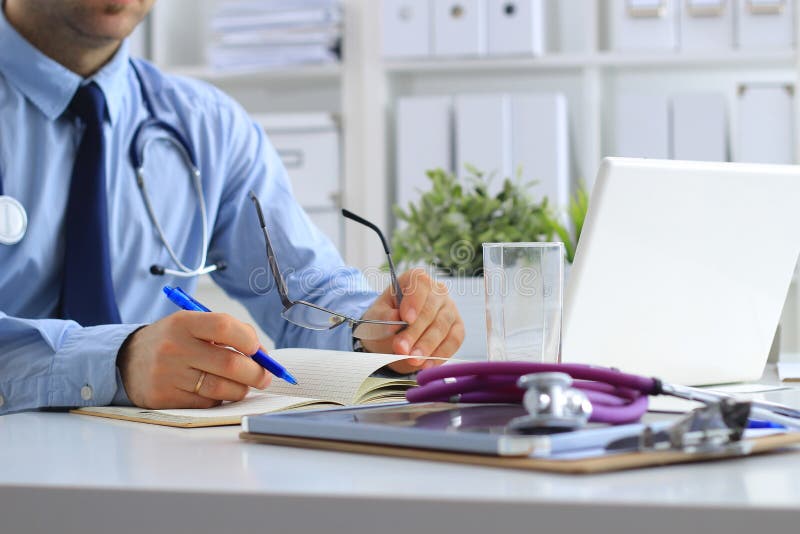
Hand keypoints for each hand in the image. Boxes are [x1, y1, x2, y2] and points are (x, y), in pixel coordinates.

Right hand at [117, 311, 271, 408]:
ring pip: (222, 388)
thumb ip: (228, 334)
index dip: (249, 340)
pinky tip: (217, 392)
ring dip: (241, 389)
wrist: (127, 361)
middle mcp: (174, 348)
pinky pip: (207, 403)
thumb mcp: (193, 325)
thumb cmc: (174, 341)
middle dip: (256, 373)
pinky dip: (220, 399)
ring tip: (243, 385)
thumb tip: (263, 357)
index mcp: (184, 323)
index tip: (258, 351)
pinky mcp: (165, 399)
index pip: (224, 327)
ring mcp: (168, 375)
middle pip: (230, 364)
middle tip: (265, 377)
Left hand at [361, 269, 463, 372]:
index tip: (405, 319)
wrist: (392, 338)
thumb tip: (394, 319)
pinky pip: (454, 340)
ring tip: (412, 360)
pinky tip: (426, 364)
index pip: (419, 282)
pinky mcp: (457, 328)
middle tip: (401, 348)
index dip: (414, 300)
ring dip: (427, 345)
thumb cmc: (384, 322)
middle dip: (415, 331)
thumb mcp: (374, 318)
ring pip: (442, 326)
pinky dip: (440, 354)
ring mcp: (449, 309)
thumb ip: (382, 318)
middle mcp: (436, 291)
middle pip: (430, 308)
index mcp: (414, 280)